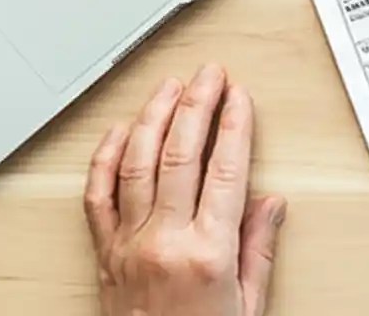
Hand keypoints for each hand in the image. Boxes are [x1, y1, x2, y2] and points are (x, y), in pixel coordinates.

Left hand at [84, 64, 286, 315]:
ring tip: (168, 87)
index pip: (226, 169)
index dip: (234, 125)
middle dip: (197, 104)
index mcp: (208, 253)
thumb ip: (258, 248)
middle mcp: (165, 241)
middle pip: (180, 153)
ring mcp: (130, 244)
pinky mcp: (105, 254)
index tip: (240, 99)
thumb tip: (270, 202)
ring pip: (137, 162)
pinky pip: (98, 194)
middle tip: (209, 75)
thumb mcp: (249, 306)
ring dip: (153, 116)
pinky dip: (106, 157)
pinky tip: (120, 131)